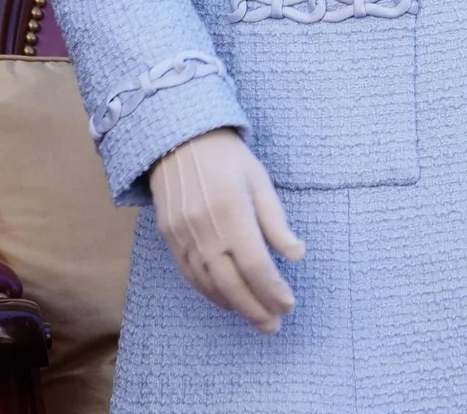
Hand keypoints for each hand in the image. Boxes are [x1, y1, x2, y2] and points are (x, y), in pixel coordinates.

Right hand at [150, 127, 304, 332]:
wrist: (180, 140)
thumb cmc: (228, 158)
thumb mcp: (260, 181)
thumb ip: (276, 222)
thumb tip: (296, 256)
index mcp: (233, 213)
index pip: (256, 264)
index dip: (273, 290)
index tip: (288, 305)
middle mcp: (206, 230)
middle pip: (233, 283)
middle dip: (256, 309)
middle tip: (274, 326)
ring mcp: (184, 237)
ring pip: (210, 285)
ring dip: (234, 306)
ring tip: (256, 318)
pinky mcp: (170, 238)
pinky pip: (190, 276)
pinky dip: (210, 293)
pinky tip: (226, 300)